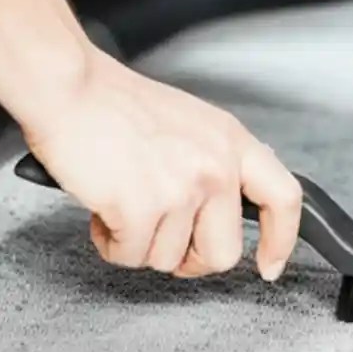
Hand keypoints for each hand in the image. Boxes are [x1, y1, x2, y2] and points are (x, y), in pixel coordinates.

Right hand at [19, 49, 302, 280]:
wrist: (68, 86)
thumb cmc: (115, 103)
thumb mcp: (191, 122)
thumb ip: (216, 161)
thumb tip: (228, 204)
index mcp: (232, 142)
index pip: (284, 199)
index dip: (280, 240)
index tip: (269, 265)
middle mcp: (216, 167)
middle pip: (223, 254)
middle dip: (188, 259)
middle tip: (161, 239)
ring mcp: (182, 190)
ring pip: (168, 259)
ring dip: (138, 244)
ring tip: (121, 203)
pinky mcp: (142, 209)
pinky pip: (131, 256)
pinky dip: (110, 242)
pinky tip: (102, 209)